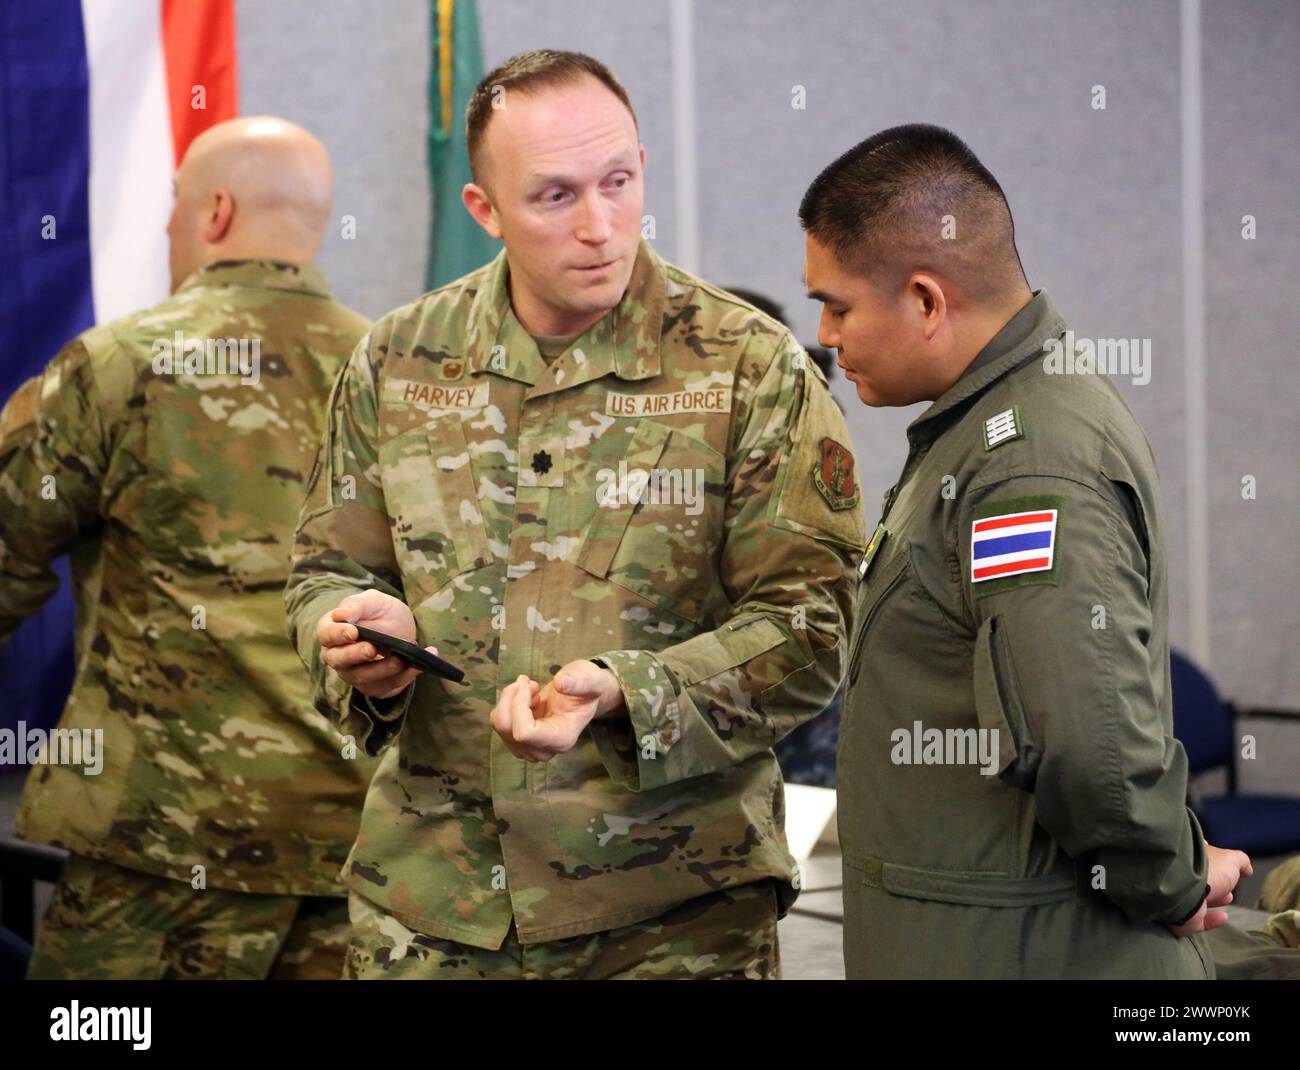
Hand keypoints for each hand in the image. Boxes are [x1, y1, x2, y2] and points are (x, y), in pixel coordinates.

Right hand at [316, 590, 433, 699]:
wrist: (401, 629)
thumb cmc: (380, 612)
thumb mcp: (373, 601)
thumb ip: (357, 605)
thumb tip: (341, 615)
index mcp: (333, 631)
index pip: (325, 634)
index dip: (337, 634)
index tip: (353, 631)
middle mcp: (338, 656)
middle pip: (338, 660)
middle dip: (355, 655)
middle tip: (372, 649)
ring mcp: (355, 674)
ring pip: (363, 678)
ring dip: (382, 670)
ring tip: (401, 660)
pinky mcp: (374, 686)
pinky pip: (386, 687)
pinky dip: (404, 677)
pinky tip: (417, 667)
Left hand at [489, 660, 624, 761]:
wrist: (583, 694)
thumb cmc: (589, 687)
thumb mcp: (591, 679)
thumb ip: (580, 682)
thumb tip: (561, 683)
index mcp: (562, 739)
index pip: (524, 733)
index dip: (519, 706)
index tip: (530, 683)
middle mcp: (544, 749)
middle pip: (509, 730)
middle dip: (512, 699)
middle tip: (528, 680)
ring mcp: (530, 747)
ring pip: (500, 725)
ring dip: (508, 699)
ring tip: (529, 687)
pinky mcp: (519, 740)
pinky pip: (499, 722)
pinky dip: (507, 703)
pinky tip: (526, 697)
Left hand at [1168, 843, 1252, 936]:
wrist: (1188, 890)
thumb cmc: (1208, 871)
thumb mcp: (1231, 859)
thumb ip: (1240, 861)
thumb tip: (1247, 868)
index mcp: (1188, 857)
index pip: (1196, 857)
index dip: (1210, 861)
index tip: (1222, 865)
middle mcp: (1180, 876)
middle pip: (1198, 880)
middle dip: (1216, 883)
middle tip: (1228, 886)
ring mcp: (1179, 896)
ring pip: (1197, 900)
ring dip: (1214, 900)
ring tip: (1228, 897)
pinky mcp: (1182, 917)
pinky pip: (1198, 920)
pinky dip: (1212, 920)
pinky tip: (1223, 916)